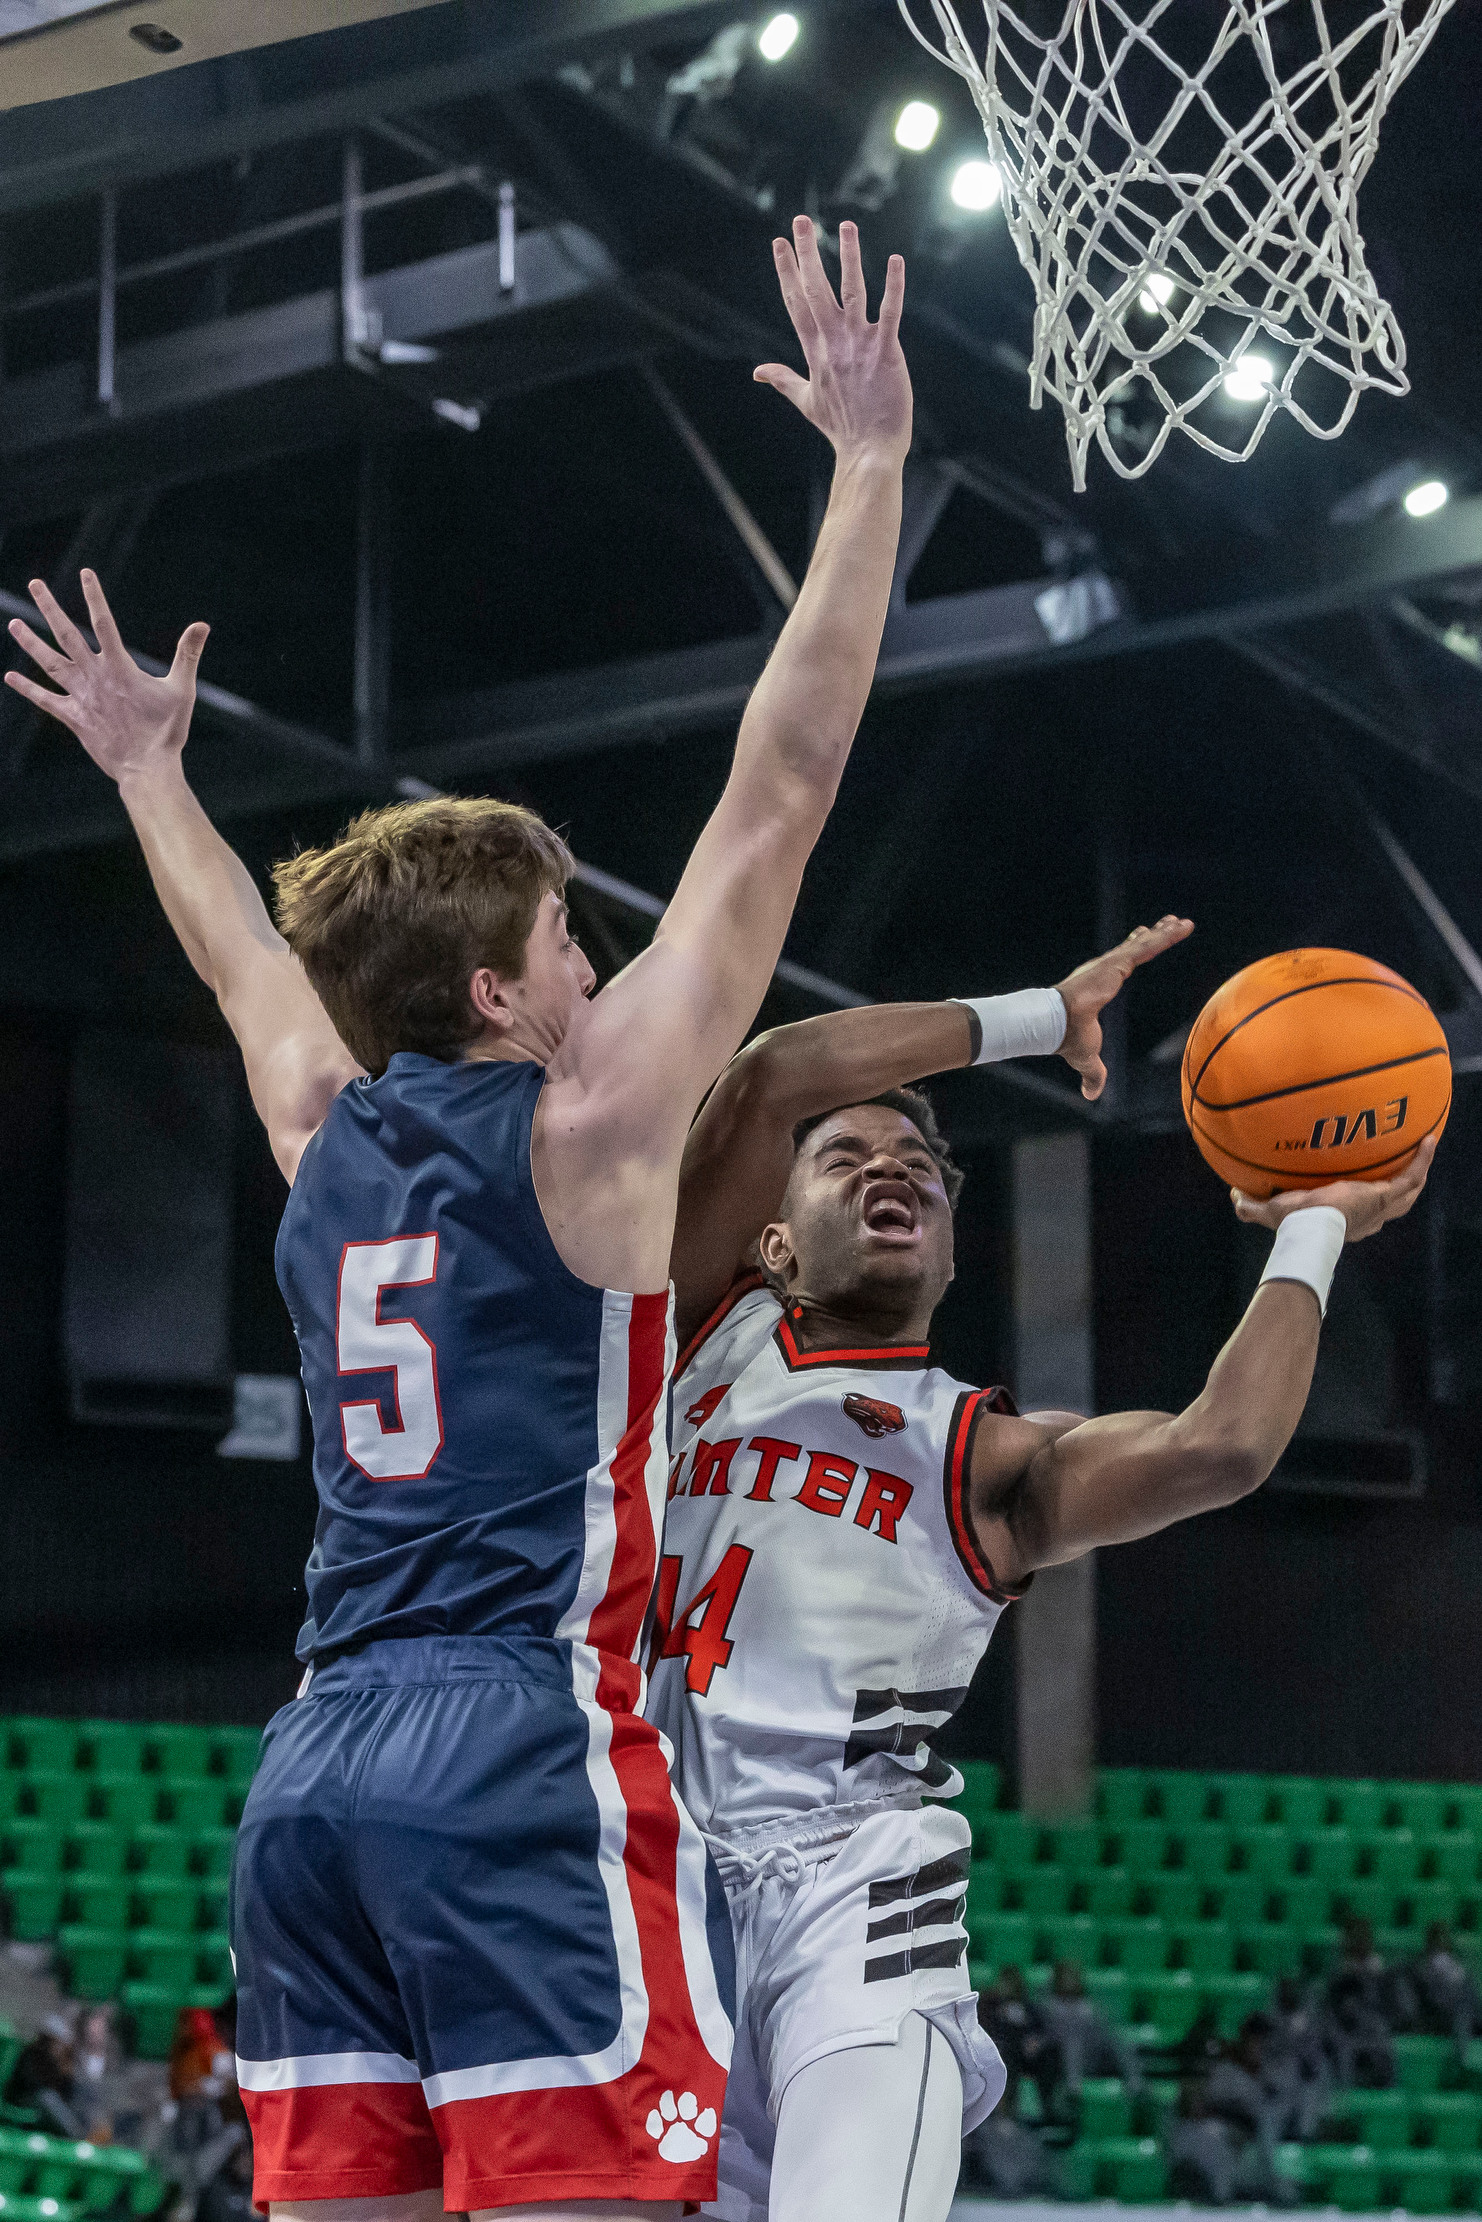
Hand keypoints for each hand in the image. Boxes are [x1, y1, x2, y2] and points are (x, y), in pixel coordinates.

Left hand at [5, 570, 207, 787]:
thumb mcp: (182, 690)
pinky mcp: (74, 718)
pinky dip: (28, 688)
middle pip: (66, 635)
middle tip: (36, 585)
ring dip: (30, 642)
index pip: (103, 623)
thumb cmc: (167, 730)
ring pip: (50, 663)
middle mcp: (94, 677)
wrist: (146, 768)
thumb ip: (188, 655)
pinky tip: (10, 676)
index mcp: (119, 667)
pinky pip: (45, 700)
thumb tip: (202, 626)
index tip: (86, 573)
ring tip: (13, 623)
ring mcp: (81, 697)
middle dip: (49, 608)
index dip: (94, 596)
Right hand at [754, 216, 910, 465]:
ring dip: (849, 257)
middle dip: (807, 253)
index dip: (787, 272)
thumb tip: (757, 372)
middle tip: (799, 220)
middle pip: (816, 290)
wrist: (868, 450)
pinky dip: (893, 287)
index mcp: (815, 352)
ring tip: (846, 225)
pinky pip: (890, 313)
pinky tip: (895, 260)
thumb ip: (783, 380)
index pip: (796, 304)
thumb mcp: (806, 401)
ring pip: (852, 292)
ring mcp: (860, 346)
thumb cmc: (841, 427)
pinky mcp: (886, 352)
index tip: (778, 244)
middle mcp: (834, 343)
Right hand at [1056, 914, 1194, 1099]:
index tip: (1140, 937)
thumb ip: (1094, 1073)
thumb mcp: (1087, 1057)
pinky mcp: (1116, 965)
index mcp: (1098, 985)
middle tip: (1168, 923)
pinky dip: (1165, 937)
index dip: (1132, 950)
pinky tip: (1181, 928)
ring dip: (1165, 933)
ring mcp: (1111, 965)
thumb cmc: (1067, 1037)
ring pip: (1145, 945)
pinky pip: (1147, 948)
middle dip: (1152, 935)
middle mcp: (1105, 970)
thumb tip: (1092, 1096)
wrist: (1053, 1024)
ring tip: (1183, 922)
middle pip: (1135, 948)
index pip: (1121, 963)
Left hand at [1233, 1134, 1437, 1242]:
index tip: (1363, 1186)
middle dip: (1398, 1188)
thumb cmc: (1294, 1224)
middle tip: (1402, 1166)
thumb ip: (1250, 1205)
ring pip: (1408, 1191)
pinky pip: (1413, 1176)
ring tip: (1423, 1148)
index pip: (1362, 1213)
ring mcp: (1381, 1207)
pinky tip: (1428, 1138)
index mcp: (1346, 1219)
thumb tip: (1234, 1193)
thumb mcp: (1270, 1211)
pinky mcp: (1386, 1195)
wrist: (1314, 1227)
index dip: (1366, 1203)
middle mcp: (1369, 1216)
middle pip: (1392, 1204)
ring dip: (1417, 1171)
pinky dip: (1423, 1159)